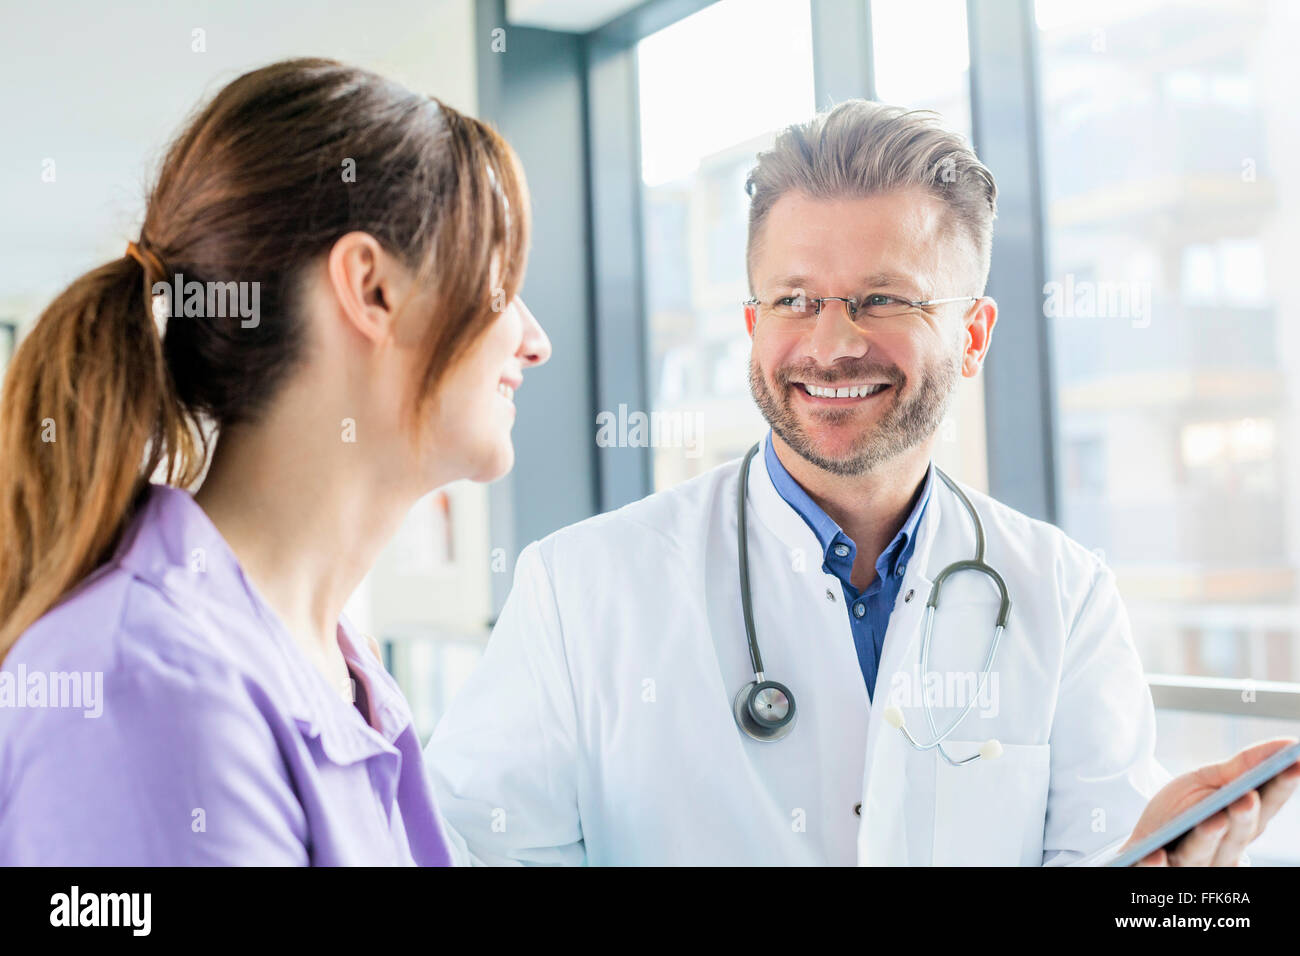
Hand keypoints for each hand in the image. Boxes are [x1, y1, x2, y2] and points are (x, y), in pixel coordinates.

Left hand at [1120, 737, 1299, 865]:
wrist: (1144, 839)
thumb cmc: (1183, 810)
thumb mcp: (1208, 781)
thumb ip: (1242, 767)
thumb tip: (1289, 743)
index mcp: (1242, 824)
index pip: (1266, 807)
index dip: (1280, 787)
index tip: (1295, 763)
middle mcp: (1224, 849)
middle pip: (1237, 835)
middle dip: (1244, 817)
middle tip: (1248, 797)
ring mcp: (1194, 863)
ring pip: (1203, 853)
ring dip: (1209, 838)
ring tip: (1212, 819)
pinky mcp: (1162, 870)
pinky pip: (1160, 870)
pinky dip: (1158, 865)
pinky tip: (1156, 854)